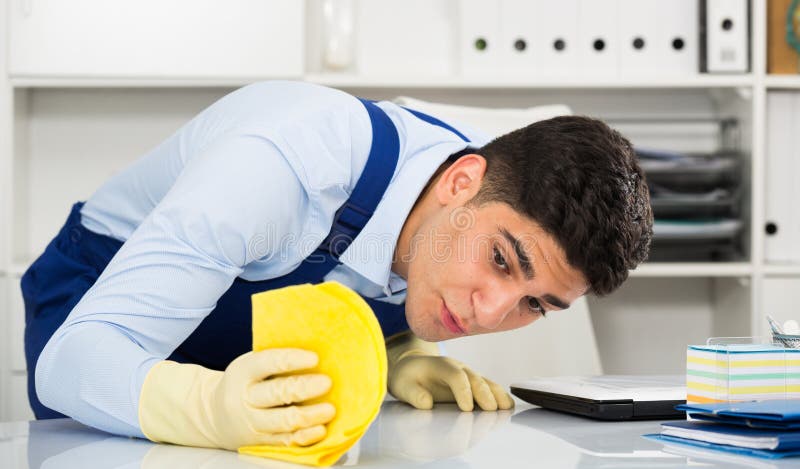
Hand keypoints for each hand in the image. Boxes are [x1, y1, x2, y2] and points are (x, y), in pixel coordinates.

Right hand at [139, 349, 335, 449]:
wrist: (212, 414)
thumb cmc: (244, 383)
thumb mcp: (250, 365)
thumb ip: (276, 361)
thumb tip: (317, 352)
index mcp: (244, 371)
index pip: (269, 362)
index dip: (292, 360)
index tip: (315, 358)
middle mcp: (245, 397)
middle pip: (277, 393)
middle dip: (304, 387)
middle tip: (327, 382)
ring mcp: (251, 422)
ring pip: (283, 421)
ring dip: (309, 416)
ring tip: (330, 409)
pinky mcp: (259, 442)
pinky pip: (284, 441)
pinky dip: (304, 436)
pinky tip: (320, 429)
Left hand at [385, 332, 513, 410]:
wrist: (412, 368)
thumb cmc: (408, 378)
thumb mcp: (403, 386)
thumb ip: (414, 394)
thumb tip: (426, 403)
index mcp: (440, 366)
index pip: (455, 376)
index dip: (463, 391)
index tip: (466, 408)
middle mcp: (458, 368)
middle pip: (475, 378)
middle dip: (484, 394)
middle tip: (491, 410)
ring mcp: (468, 375)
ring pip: (486, 382)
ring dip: (496, 394)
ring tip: (506, 408)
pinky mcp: (472, 384)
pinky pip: (489, 388)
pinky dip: (498, 395)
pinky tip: (507, 406)